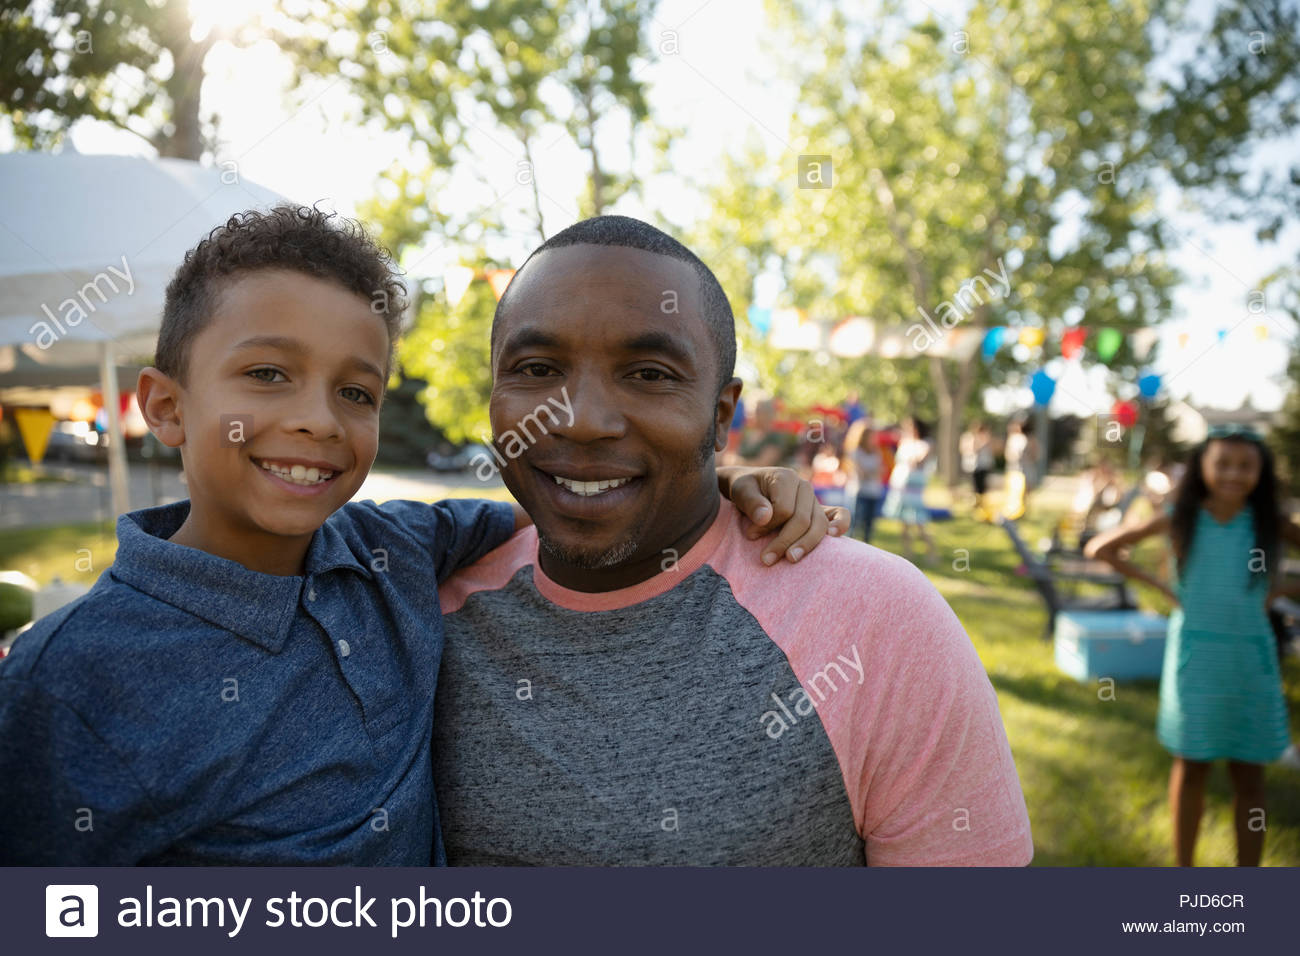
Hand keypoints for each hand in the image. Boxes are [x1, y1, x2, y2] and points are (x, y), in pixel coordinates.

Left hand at [716, 466, 848, 564]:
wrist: (751, 488)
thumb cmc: (745, 490)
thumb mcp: (740, 491)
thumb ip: (751, 503)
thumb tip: (765, 517)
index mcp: (785, 478)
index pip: (784, 509)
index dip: (767, 527)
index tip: (750, 535)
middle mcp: (803, 487)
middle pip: (802, 520)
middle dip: (784, 541)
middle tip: (766, 560)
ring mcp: (814, 499)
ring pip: (819, 524)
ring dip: (806, 545)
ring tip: (790, 559)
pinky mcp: (821, 510)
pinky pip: (840, 514)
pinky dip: (840, 525)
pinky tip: (833, 537)